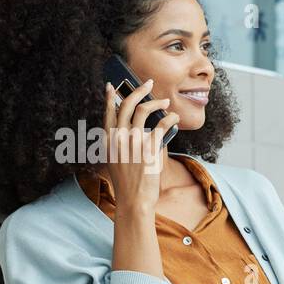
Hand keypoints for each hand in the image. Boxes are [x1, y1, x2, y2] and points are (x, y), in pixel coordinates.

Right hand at [101, 79, 178, 213]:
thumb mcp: (116, 162)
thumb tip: (135, 129)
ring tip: (165, 100)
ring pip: (143, 111)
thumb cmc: (127, 183)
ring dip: (156, 102)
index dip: (111, 97)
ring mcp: (133, 142)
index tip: (113, 86)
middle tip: (148, 83)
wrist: (134, 200)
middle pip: (126, 105)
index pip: (108, 112)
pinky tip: (174, 117)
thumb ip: (121, 145)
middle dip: (138, 90)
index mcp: (108, 140)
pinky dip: (169, 118)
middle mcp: (118, 137)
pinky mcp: (149, 148)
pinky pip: (161, 125)